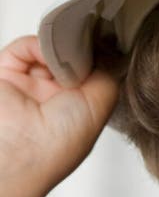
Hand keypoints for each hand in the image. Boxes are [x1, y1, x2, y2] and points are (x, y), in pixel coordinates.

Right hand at [0, 36, 118, 196]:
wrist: (18, 151)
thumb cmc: (57, 144)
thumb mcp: (99, 108)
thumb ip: (107, 76)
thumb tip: (105, 52)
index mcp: (76, 111)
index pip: (91, 75)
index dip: (100, 60)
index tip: (110, 46)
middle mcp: (53, 98)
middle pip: (71, 59)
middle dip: (82, 51)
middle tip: (88, 49)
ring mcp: (29, 86)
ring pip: (49, 50)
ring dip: (62, 47)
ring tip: (68, 55)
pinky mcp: (5, 74)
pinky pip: (24, 48)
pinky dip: (39, 45)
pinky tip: (49, 54)